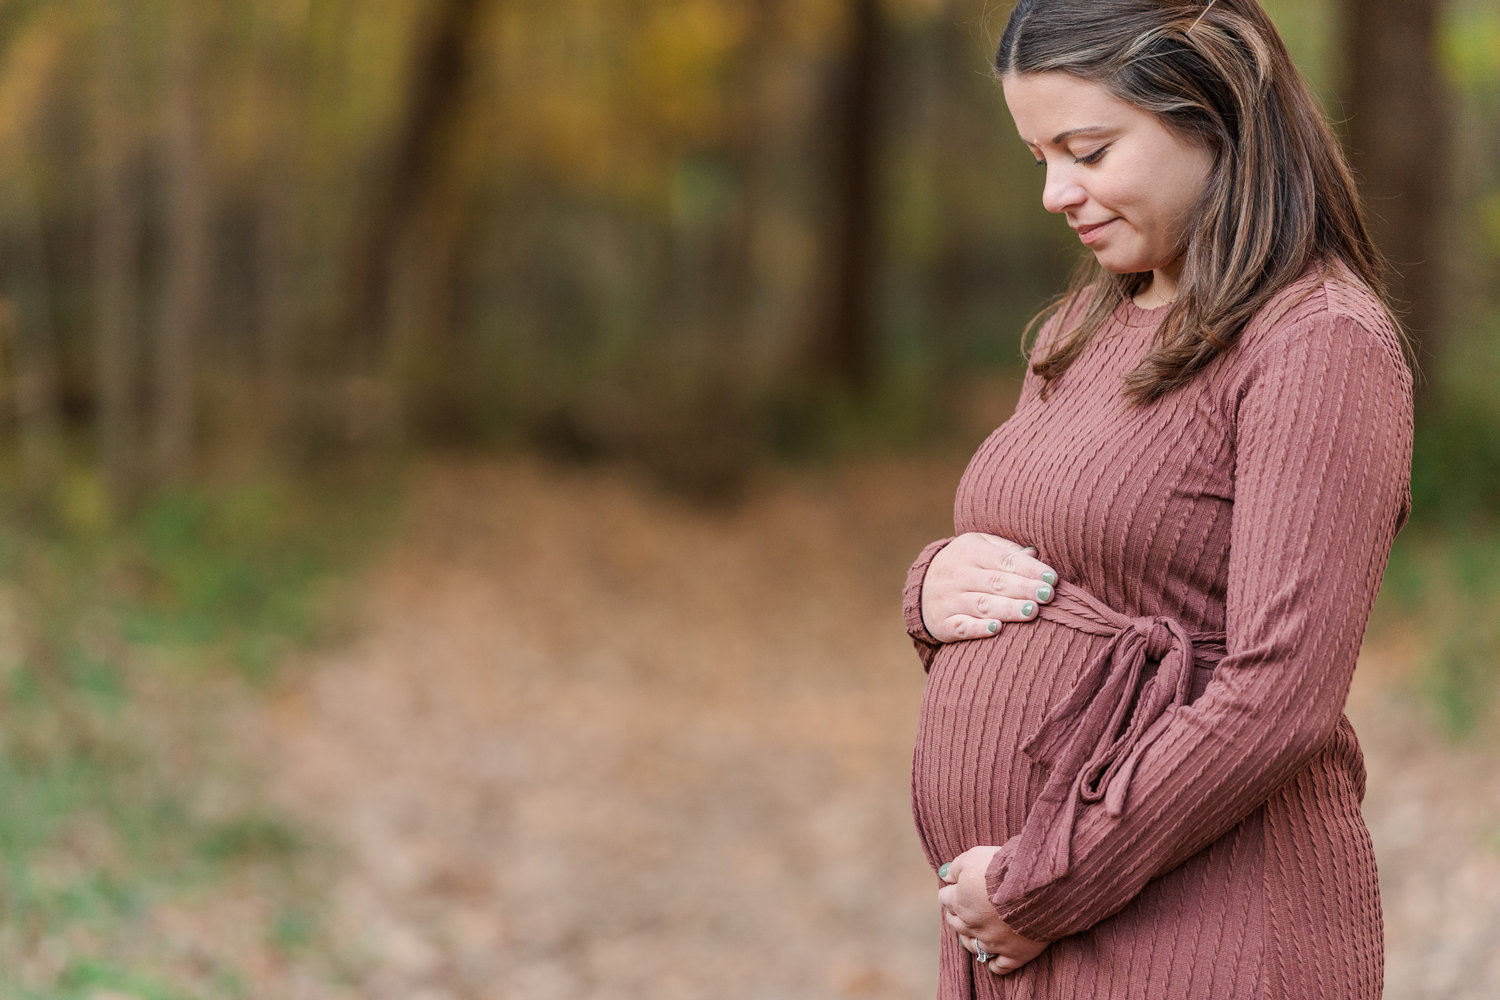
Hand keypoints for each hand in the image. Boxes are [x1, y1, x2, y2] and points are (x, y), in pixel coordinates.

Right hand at [921, 533, 1057, 642]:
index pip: (1004, 559)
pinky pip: (960, 627)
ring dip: (1008, 609)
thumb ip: (1008, 550)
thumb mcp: (981, 547)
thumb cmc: (966, 565)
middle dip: (1024, 589)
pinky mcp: (941, 623)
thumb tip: (1036, 554)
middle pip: (995, 582)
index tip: (1052, 578)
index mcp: (969, 550)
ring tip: (1033, 612)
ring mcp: (947, 599)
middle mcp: (956, 574)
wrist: (921, 587)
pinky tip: (996, 629)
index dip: (1029, 569)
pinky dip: (977, 629)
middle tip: (1048, 596)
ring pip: (981, 605)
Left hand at [939, 846, 1048, 975]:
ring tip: (974, 933)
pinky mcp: (1015, 953)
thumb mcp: (974, 856)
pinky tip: (993, 964)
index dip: (951, 891)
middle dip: (958, 914)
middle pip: (956, 923)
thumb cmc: (1003, 867)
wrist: (1037, 886)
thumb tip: (945, 875)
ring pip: (973, 946)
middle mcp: (972, 925)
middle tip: (965, 907)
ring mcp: (993, 942)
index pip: (945, 898)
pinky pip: (1001, 966)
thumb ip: (956, 867)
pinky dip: (996, 965)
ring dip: (971, 939)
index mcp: (960, 901)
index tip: (957, 886)